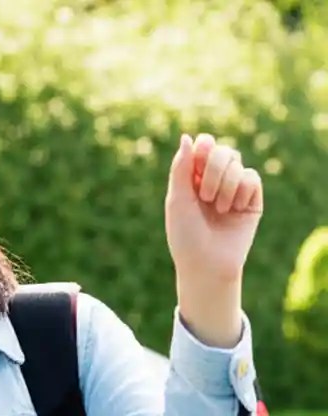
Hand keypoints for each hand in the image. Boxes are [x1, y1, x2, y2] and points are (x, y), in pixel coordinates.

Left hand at [165, 133, 262, 285]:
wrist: (207, 263)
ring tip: (217, 209)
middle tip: (204, 195)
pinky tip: (232, 209)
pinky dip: (240, 191)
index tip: (197, 159)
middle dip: (213, 168)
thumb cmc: (185, 234)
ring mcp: (234, 189)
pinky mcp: (252, 200)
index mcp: (192, 178)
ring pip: (237, 163)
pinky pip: (251, 178)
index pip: (204, 146)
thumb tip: (187, 137)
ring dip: (224, 184)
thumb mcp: (177, 199)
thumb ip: (181, 168)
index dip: (203, 148)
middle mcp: (214, 181)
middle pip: (222, 150)